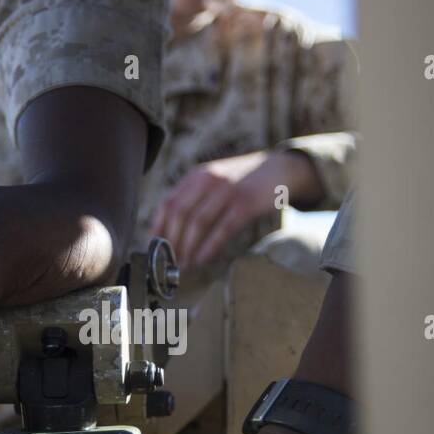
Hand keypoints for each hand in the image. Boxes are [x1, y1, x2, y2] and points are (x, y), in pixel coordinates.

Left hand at [151, 153, 275, 269]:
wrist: (279, 169)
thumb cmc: (243, 182)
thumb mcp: (215, 181)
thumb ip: (195, 198)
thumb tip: (173, 230)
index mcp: (197, 176)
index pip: (167, 202)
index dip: (157, 227)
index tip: (154, 247)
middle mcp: (208, 180)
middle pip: (179, 214)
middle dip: (172, 242)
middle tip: (170, 262)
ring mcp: (227, 191)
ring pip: (197, 223)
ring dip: (188, 248)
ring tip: (185, 265)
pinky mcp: (245, 204)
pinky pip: (222, 229)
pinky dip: (209, 247)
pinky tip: (203, 260)